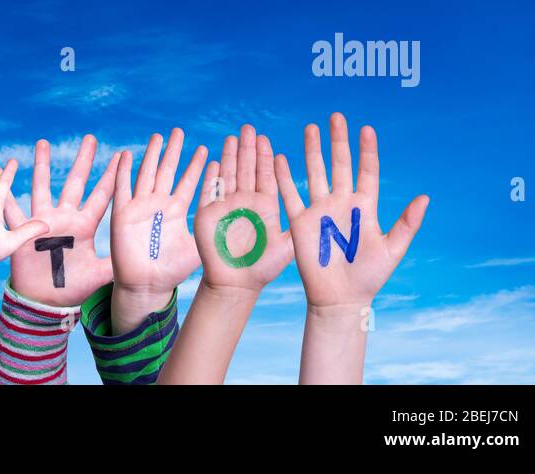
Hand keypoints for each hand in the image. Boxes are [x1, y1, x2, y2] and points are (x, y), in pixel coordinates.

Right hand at [5, 135, 118, 306]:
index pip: (101, 196)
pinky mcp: (23, 230)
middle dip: (83, 161)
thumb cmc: (70, 290)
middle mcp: (65, 219)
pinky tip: (0, 171)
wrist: (42, 302)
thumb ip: (116, 264)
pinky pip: (12, 208)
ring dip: (42, 165)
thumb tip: (143, 260)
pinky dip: (5, 190)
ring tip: (43, 142)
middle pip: (75, 183)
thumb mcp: (98, 276)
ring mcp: (43, 222)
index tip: (122, 155)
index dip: (111, 177)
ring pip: (43, 186)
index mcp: (85, 226)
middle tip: (90, 137)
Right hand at [109, 129, 206, 332]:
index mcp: (176, 210)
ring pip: (146, 174)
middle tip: (180, 131)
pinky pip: (122, 189)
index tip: (206, 148)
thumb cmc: (172, 271)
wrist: (146, 285)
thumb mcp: (197, 248)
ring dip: (150, 155)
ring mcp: (139, 207)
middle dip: (173, 151)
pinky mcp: (122, 214)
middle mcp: (158, 205)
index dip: (196, 166)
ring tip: (158, 137)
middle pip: (167, 171)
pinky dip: (121, 172)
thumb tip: (238, 221)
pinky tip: (125, 155)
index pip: (188, 182)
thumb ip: (213, 231)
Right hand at [193, 125, 291, 293]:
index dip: (264, 156)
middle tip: (248, 127)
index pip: (265, 174)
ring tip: (232, 137)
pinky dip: (210, 177)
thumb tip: (327, 211)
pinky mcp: (207, 216)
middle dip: (247, 148)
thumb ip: (302, 226)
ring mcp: (225, 207)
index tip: (265, 138)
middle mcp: (244, 202)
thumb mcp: (290, 246)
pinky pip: (208, 191)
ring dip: (229, 156)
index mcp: (264, 206)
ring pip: (227, 175)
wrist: (235, 285)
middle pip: (246, 169)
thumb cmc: (262, 269)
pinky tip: (212, 161)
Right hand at [276, 113, 428, 308]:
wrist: (340, 298)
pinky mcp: (301, 223)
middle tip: (336, 117)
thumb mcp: (392, 249)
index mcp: (365, 207)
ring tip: (310, 128)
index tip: (366, 129)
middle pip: (339, 164)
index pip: (366, 171)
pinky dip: (284, 177)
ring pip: (315, 172)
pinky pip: (291, 195)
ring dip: (312, 151)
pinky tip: (280, 158)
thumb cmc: (369, 276)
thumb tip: (425, 198)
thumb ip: (406, 223)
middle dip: (337, 140)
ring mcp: (320, 211)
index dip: (366, 150)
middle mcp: (341, 203)